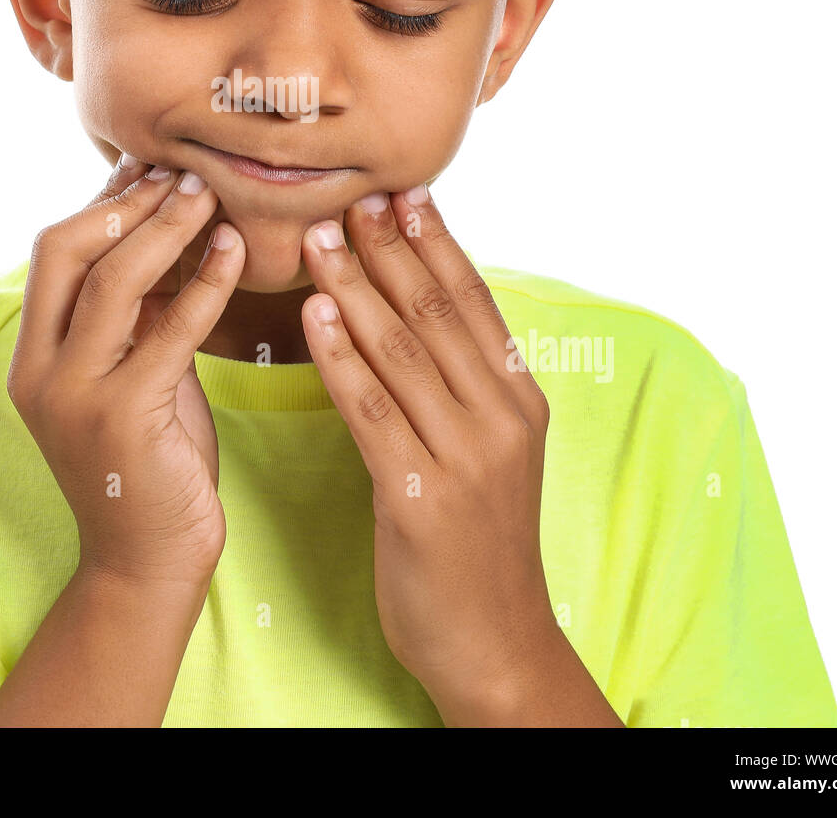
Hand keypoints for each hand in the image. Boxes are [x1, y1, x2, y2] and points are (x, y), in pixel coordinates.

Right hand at [7, 155, 244, 591]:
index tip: (152, 169)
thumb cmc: (150, 461)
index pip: (54, 250)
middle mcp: (38, 370)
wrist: (147, 561)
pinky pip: (168, 330)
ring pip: (113, 281)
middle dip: (127, 204)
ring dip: (165, 229)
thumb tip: (161, 232)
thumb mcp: (133, 374)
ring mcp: (73, 394)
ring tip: (208, 196)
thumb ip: (135, 316)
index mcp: (33, 355)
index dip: (104, 203)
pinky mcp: (121, 417)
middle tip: (182, 174)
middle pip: (68, 250)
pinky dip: (204, 284)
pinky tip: (235, 252)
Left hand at [297, 185, 562, 712]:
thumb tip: (419, 307)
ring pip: (401, 351)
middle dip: (389, 250)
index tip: (401, 193)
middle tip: (350, 199)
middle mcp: (502, 417)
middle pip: (436, 313)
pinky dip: (341, 357)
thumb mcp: (491, 449)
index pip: (473, 301)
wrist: (497, 643)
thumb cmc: (481, 538)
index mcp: (521, 398)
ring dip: (354, 287)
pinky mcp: (421, 498)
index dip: (434, 243)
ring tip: (318, 239)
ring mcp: (467, 457)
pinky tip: (315, 317)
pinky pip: (372, 411)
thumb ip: (464, 382)